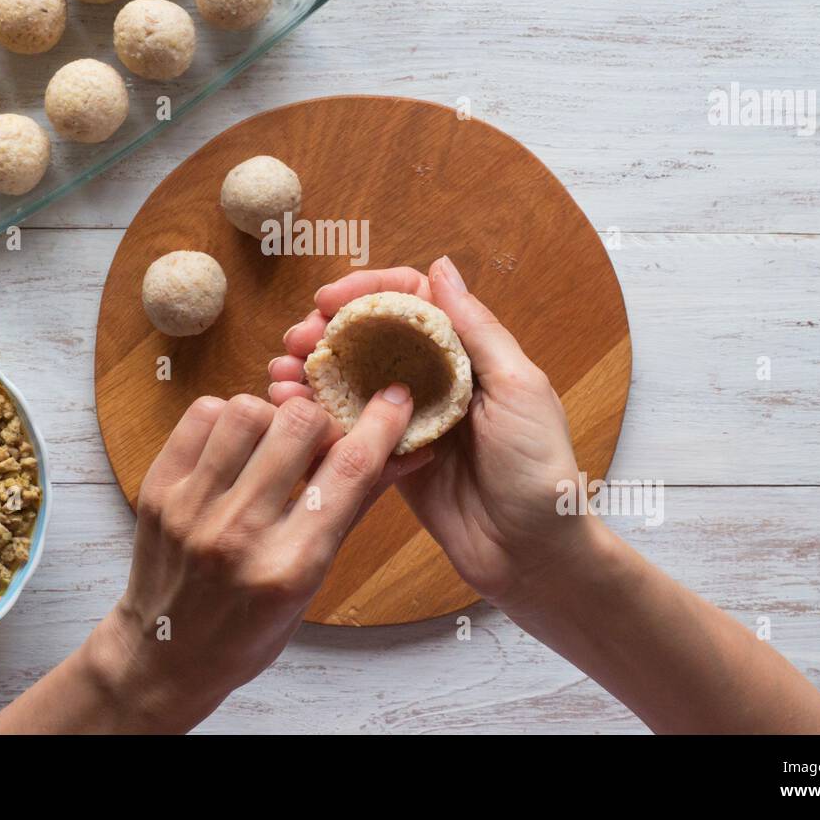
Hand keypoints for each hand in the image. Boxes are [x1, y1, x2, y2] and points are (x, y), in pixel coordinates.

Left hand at [94, 388, 422, 730]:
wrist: (169, 656)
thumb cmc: (252, 626)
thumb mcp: (315, 578)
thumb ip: (356, 506)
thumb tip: (408, 452)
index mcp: (291, 567)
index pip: (350, 470)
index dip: (382, 423)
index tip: (395, 398)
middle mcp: (238, 534)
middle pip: (299, 425)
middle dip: (322, 421)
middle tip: (320, 440)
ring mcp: (191, 509)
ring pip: (247, 410)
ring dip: (272, 418)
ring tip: (273, 444)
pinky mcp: (159, 490)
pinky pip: (201, 415)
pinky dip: (227, 419)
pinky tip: (236, 446)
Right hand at [268, 256, 596, 612]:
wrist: (533, 553)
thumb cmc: (539, 467)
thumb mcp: (518, 387)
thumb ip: (476, 329)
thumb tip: (441, 267)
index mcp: (466, 353)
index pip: (409, 303)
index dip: (366, 292)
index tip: (328, 298)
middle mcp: (433, 379)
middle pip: (370, 338)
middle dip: (327, 331)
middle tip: (295, 340)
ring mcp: (407, 420)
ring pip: (350, 381)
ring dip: (312, 372)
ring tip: (279, 375)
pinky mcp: (388, 460)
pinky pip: (346, 428)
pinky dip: (314, 415)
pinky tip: (286, 409)